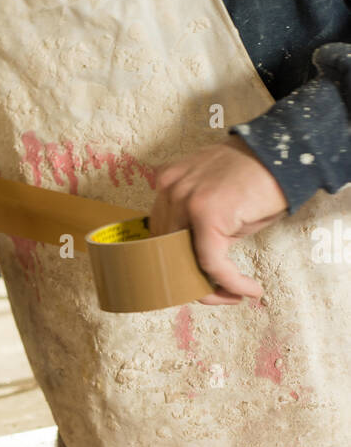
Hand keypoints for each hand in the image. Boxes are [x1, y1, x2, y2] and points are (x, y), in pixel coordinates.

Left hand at [149, 136, 288, 304]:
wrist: (285, 152)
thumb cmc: (257, 176)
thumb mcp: (218, 200)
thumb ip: (198, 226)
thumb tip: (196, 266)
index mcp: (168, 184)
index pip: (161, 234)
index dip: (178, 263)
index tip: (200, 280)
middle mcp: (170, 190)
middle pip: (168, 251)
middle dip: (191, 278)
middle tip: (219, 292)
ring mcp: (186, 200)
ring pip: (186, 261)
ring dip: (211, 286)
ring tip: (233, 294)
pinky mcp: (206, 214)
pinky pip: (212, 263)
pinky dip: (232, 282)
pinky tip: (248, 289)